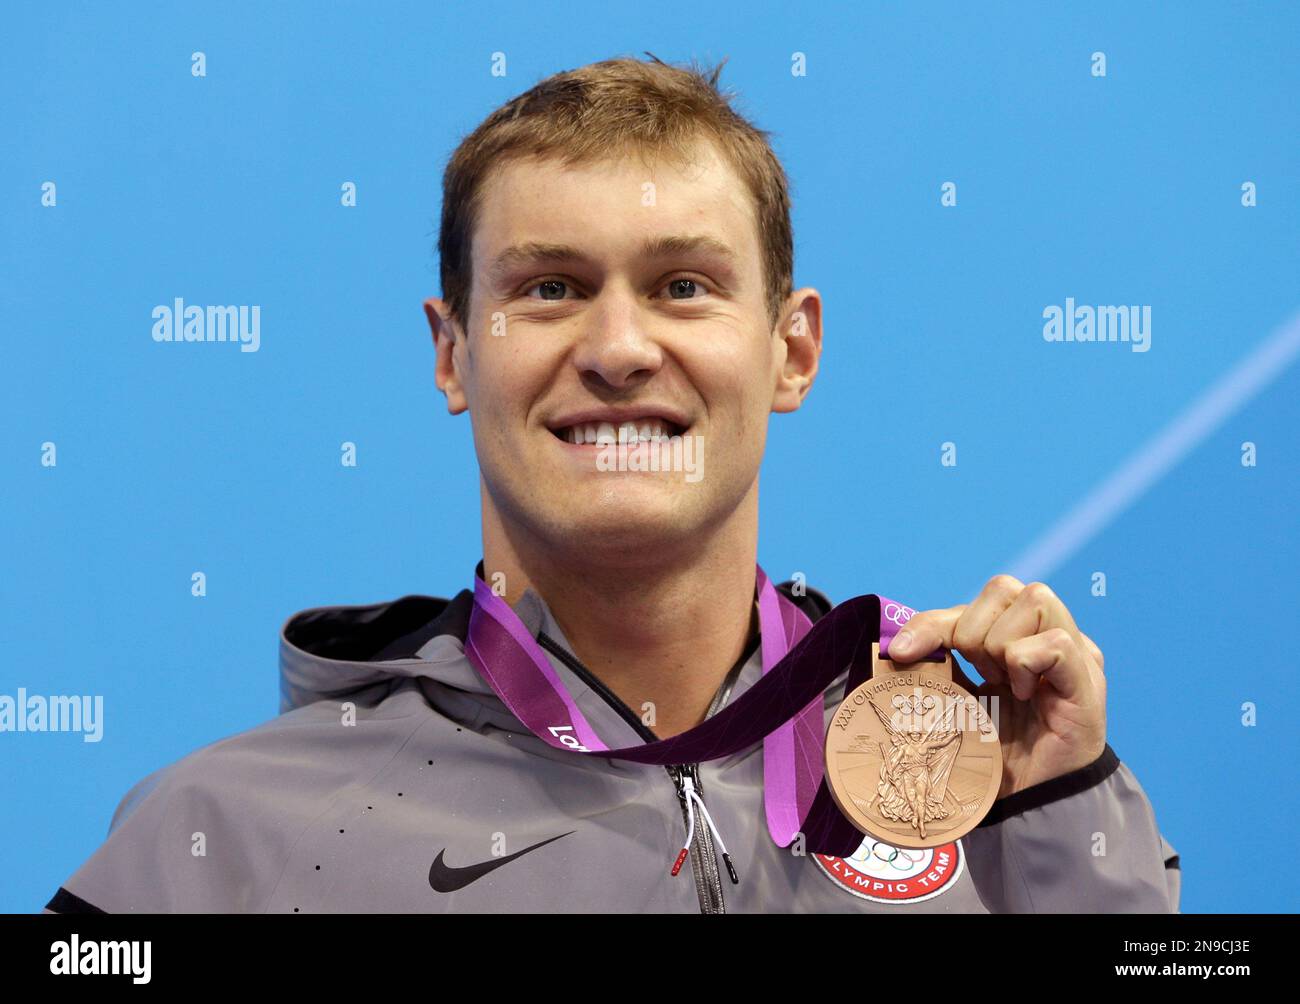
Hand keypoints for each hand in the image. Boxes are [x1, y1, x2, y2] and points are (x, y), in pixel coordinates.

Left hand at [886, 575, 1107, 799]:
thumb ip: (934, 663)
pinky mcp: (1086, 682)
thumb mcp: (952, 696)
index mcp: (1019, 636)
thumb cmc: (992, 750)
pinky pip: (1055, 643)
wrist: (1026, 803)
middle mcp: (1050, 637)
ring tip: (999, 684)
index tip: (904, 653)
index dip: (935, 620)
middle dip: (972, 629)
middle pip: (1006, 588)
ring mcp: (1075, 656)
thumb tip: (893, 644)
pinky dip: (1024, 663)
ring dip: (999, 643)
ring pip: (1035, 601)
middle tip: (975, 673)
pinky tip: (1019, 694)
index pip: (978, 599)